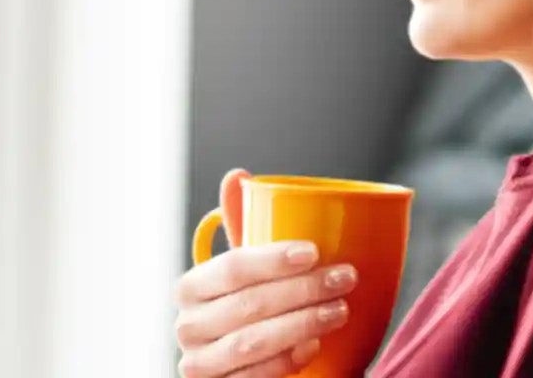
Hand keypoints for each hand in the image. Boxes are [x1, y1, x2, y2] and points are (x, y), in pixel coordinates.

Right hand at [174, 168, 357, 376]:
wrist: (236, 368)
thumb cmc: (245, 308)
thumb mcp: (243, 271)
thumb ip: (242, 226)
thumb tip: (237, 175)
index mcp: (190, 287)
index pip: (232, 268)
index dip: (273, 259)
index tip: (314, 251)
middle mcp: (188, 326)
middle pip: (248, 305)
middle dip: (303, 291)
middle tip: (345, 278)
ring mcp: (200, 363)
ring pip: (254, 342)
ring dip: (303, 324)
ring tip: (340, 310)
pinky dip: (287, 361)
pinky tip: (314, 347)